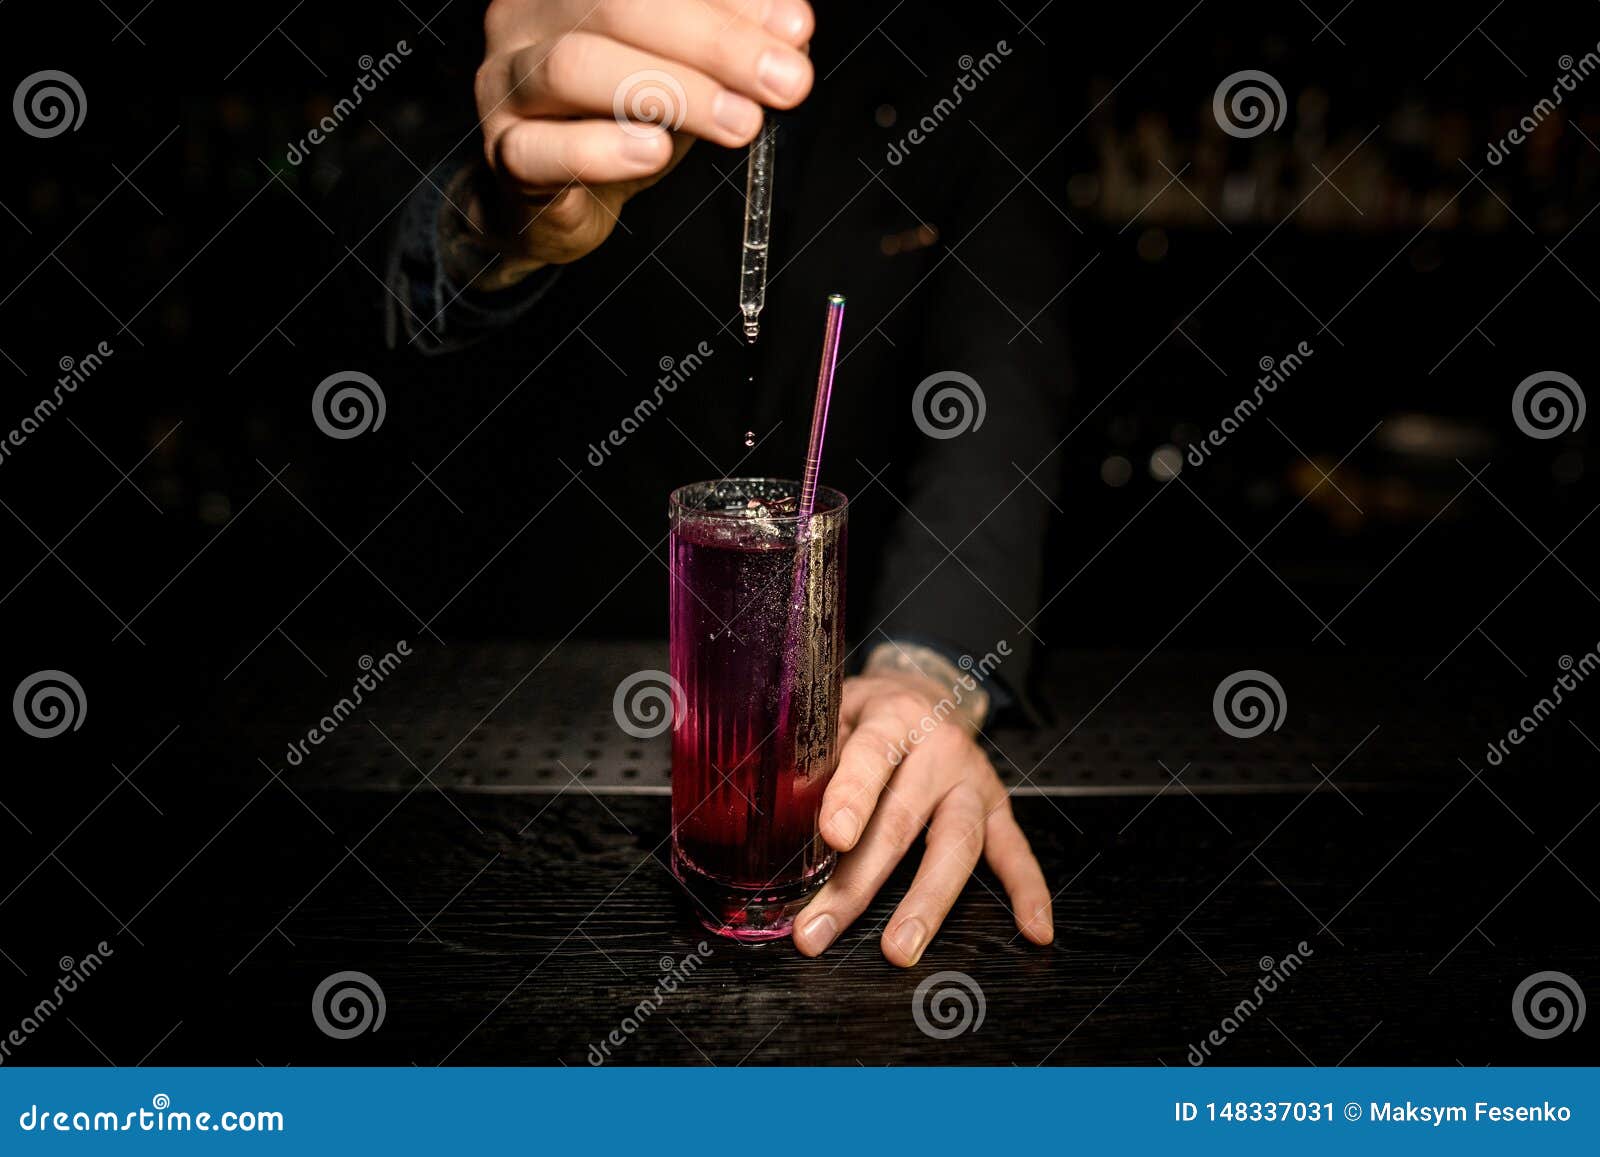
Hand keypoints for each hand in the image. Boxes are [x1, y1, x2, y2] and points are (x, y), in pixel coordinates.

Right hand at [449, 0, 814, 286]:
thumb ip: (727, 43)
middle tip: (784, 82)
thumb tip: (792, 30)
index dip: (728, 0)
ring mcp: (505, 81)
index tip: (795, 28)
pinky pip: (540, 148)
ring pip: (574, 66)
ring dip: (671, 92)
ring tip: (739, 122)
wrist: (551, 202)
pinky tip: (654, 152)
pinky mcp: (502, 152)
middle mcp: (528, 15)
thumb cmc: (616, 122)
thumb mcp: (682, 70)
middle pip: (616, 5)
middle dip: (715, 42)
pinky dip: (603, 149)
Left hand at [792, 669, 1053, 965]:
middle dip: (859, 882)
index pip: (872, 756)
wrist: (924, 692)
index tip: (833, 838)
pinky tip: (1034, 930)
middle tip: (820, 928)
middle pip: (903, 820)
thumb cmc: (867, 711)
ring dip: (926, 903)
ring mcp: (973, 782)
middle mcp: (941, 750)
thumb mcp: (832, 709)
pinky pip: (1016, 851)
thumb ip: (808, 753)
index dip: (852, 796)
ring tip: (899, 949)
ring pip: (956, 845)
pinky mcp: (996, 807)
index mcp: (894, 717)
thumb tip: (763, 809)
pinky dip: (1028, 891)